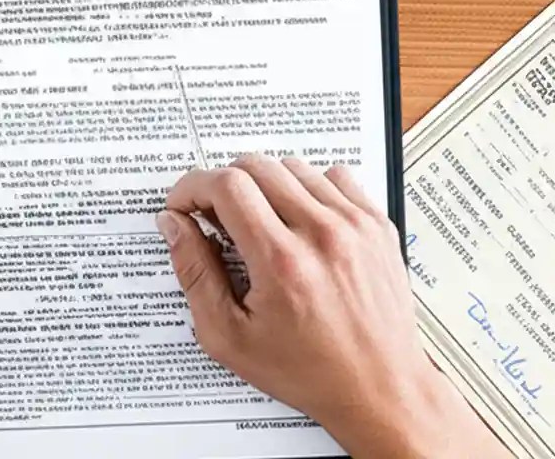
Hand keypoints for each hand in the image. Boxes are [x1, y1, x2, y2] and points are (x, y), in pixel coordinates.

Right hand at [157, 154, 508, 458]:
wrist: (379, 388)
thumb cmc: (308, 372)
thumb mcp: (230, 338)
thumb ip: (195, 275)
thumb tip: (175, 226)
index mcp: (281, 261)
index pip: (226, 186)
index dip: (192, 187)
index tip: (183, 204)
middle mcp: (321, 234)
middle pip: (256, 166)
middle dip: (222, 184)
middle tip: (216, 218)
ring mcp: (355, 225)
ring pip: (293, 167)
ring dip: (264, 186)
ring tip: (260, 223)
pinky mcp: (377, 225)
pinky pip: (335, 177)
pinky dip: (308, 188)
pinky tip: (300, 221)